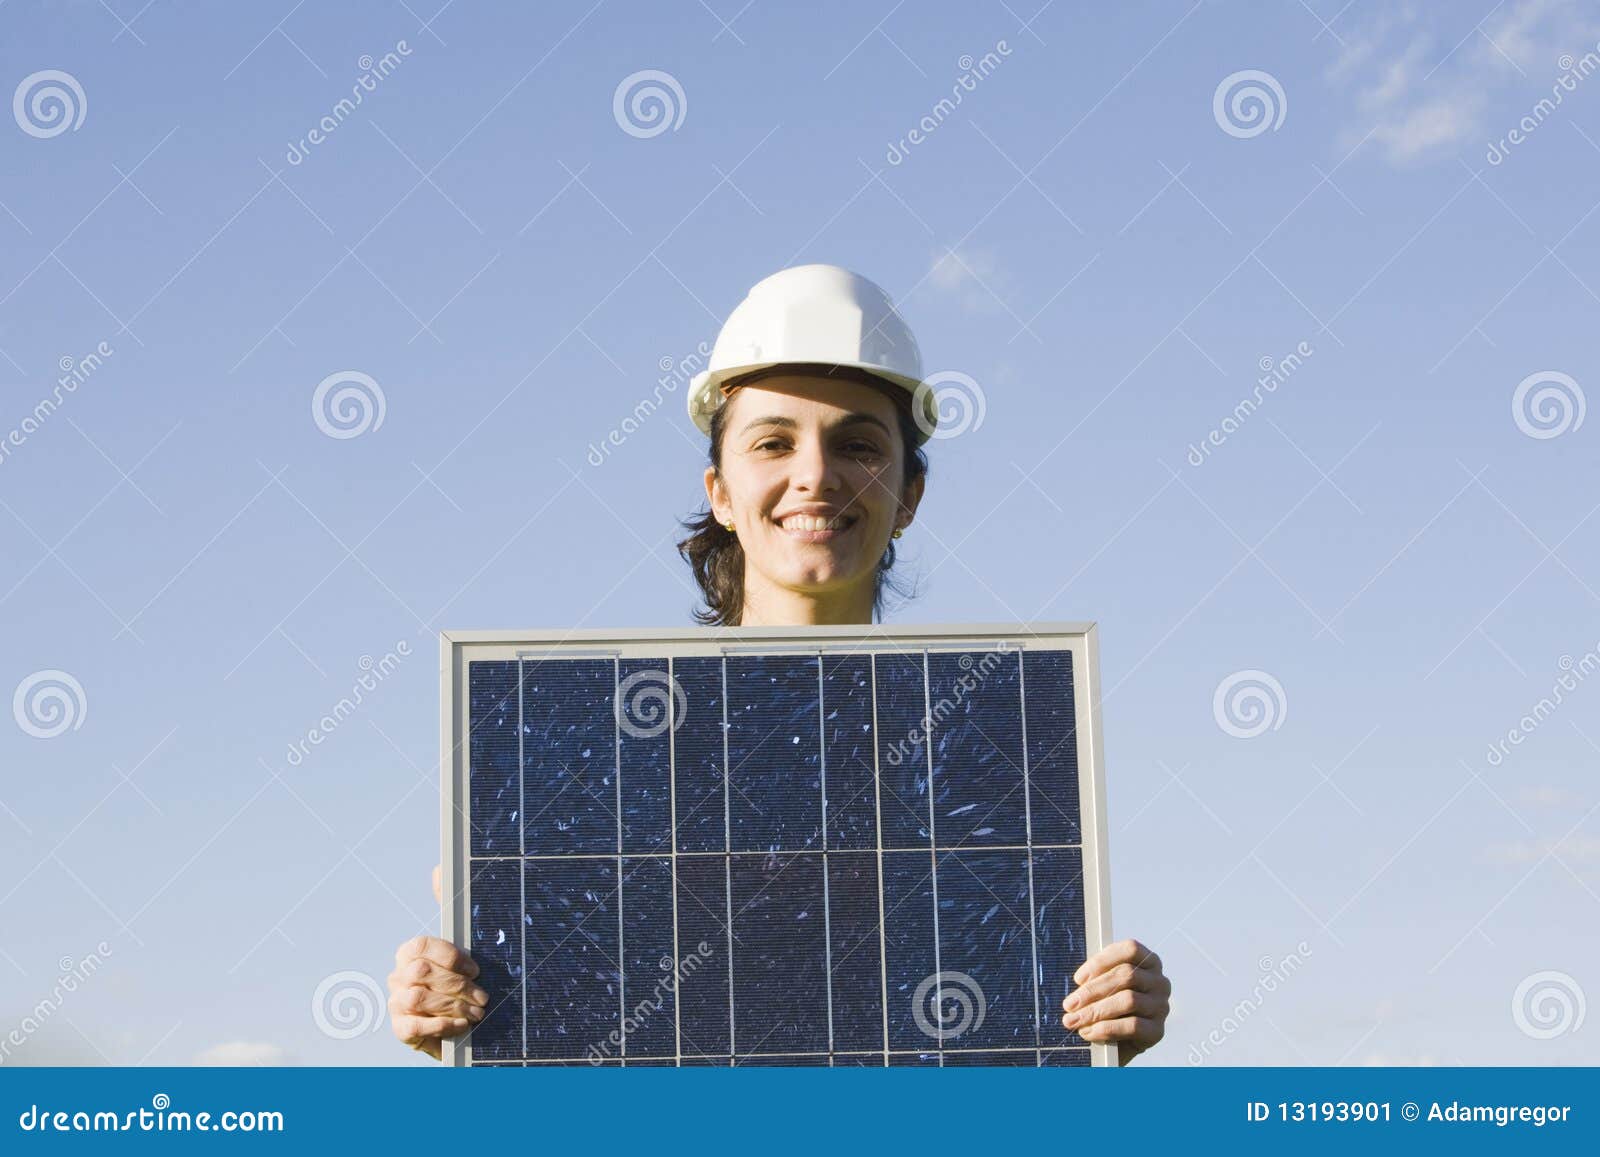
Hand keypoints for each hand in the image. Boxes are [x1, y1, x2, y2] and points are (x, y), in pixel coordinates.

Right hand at [388, 865, 487, 1060]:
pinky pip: (413, 1027)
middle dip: (457, 984)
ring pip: (418, 998)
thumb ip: (453, 910)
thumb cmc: (463, 983)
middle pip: (420, 972)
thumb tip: (439, 869)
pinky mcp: (400, 1030)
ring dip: (453, 1006)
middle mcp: (399, 975)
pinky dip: (442, 1025)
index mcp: (411, 952)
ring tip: (478, 1012)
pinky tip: (463, 1026)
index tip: (476, 968)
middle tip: (484, 996)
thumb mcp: (466, 949)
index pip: (421, 946)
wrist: (462, 1024)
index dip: (450, 956)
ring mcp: (396, 1003)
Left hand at [1060, 937, 1169, 1064]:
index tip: (1078, 978)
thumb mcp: (1103, 987)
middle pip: (1127, 976)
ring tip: (1073, 1020)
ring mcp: (1161, 1006)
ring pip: (1129, 1000)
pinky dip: (1106, 1029)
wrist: (1119, 1043)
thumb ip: (1096, 977)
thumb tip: (1081, 981)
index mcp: (1148, 962)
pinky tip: (1088, 1032)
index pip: (1130, 949)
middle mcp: (1160, 981)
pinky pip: (1133, 1026)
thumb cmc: (1109, 1007)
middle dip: (1092, 990)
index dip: (1102, 961)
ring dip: (1096, 1011)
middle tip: (1069, 1004)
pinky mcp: (1158, 1031)